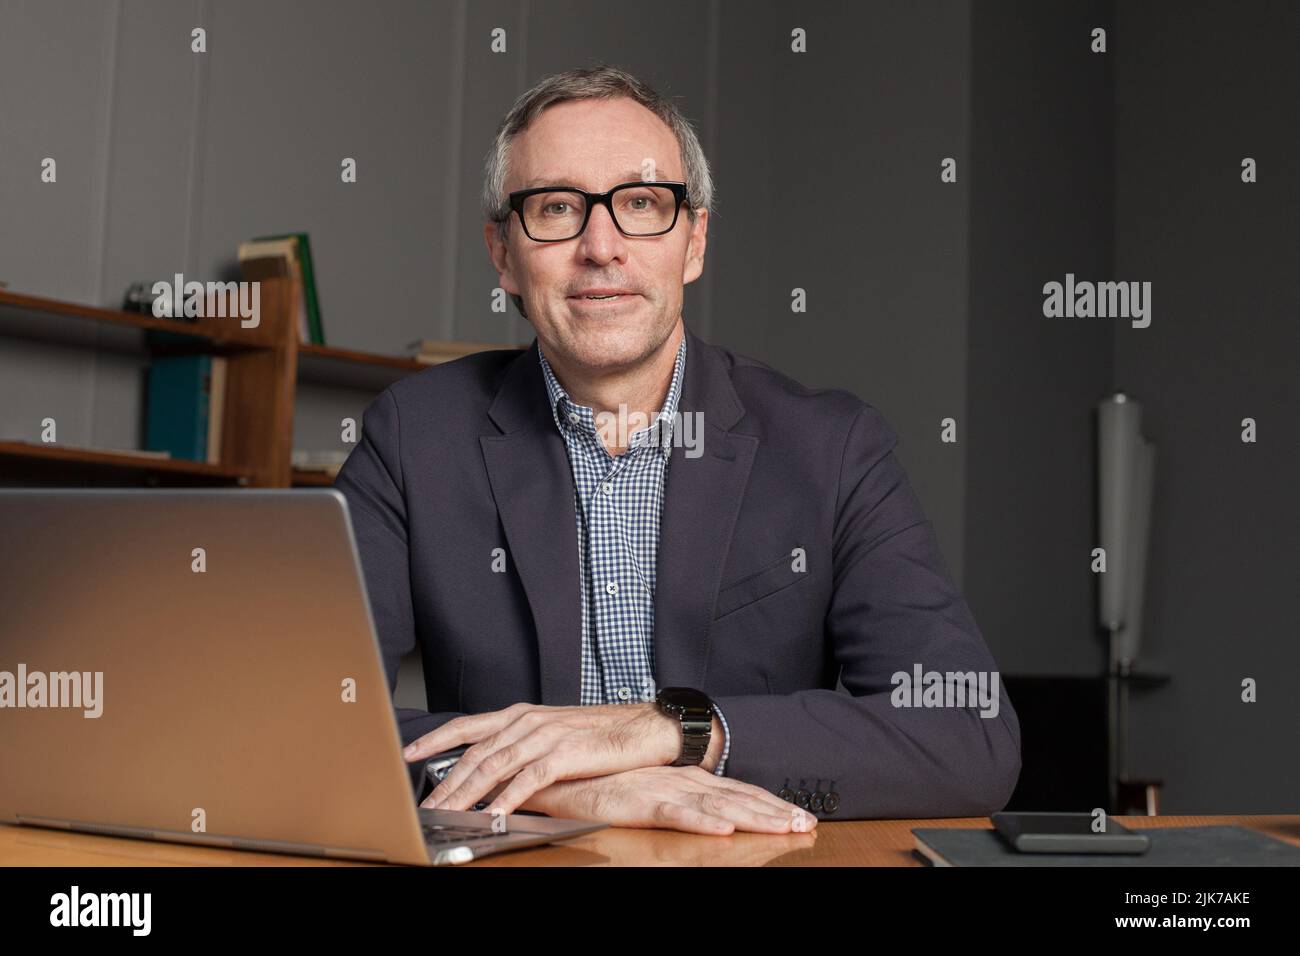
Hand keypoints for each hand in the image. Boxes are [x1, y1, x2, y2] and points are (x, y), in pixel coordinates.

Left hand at [408, 702, 681, 811]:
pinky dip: (506, 798)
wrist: (643, 728)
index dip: (437, 738)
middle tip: (425, 805)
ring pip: (494, 766)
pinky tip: (492, 813)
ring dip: (466, 793)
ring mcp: (545, 736)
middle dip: (445, 781)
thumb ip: (524, 745)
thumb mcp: (554, 734)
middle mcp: (528, 721)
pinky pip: (527, 779)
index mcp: (523, 715)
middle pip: (475, 752)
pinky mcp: (564, 754)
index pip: (469, 725)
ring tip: (446, 815)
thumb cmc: (600, 735)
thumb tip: (495, 769)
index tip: (411, 753)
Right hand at [517, 765, 817, 835]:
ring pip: (716, 807)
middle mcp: (681, 781)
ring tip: (783, 828)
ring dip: (752, 818)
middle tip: (808, 823)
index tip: (801, 814)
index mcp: (686, 778)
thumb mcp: (650, 792)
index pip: (738, 792)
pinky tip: (723, 831)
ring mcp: (662, 790)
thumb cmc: (604, 784)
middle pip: (738, 800)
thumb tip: (712, 816)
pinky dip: (700, 822)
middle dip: (774, 812)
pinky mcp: (638, 803)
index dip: (770, 803)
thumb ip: (680, 800)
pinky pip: (674, 815)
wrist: (561, 772)